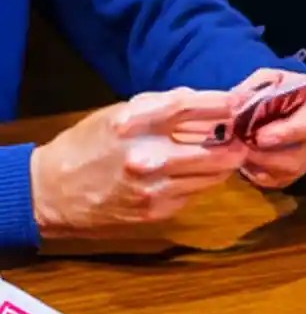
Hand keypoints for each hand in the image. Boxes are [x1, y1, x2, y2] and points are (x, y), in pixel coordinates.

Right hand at [31, 89, 246, 237]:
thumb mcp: (118, 115)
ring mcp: (154, 187)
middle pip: (214, 150)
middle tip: (243, 138)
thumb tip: (209, 104)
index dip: (219, 103)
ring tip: (225, 154)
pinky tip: (194, 173)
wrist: (54, 191)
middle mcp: (145, 156)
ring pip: (212, 175)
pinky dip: (201, 181)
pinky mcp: (158, 210)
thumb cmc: (89, 145)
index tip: (238, 103)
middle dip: (236, 144)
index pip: (187, 107)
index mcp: (131, 123)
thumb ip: (162, 110)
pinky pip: (195, 192)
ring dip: (224, 164)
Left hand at [232, 69, 305, 188]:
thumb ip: (254, 87)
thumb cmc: (282, 88)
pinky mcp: (296, 171)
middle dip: (266, 155)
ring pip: (289, 172)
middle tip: (240, 146)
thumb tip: (234, 104)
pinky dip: (258, 175)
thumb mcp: (270, 77)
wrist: (291, 104)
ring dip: (260, 165)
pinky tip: (244, 162)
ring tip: (238, 152)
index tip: (259, 137)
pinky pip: (279, 181)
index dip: (287, 133)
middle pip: (300, 156)